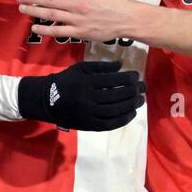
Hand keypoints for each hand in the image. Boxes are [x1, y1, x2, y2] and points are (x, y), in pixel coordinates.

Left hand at [17, 0, 136, 41]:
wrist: (125, 18)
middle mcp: (76, 4)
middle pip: (49, 0)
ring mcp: (76, 19)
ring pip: (51, 15)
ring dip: (35, 12)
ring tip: (22, 9)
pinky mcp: (78, 32)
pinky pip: (59, 31)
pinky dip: (46, 30)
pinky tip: (35, 27)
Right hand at [17, 58, 143, 131]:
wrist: (48, 101)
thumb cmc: (67, 81)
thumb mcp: (81, 68)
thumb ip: (101, 66)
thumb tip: (121, 65)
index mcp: (86, 82)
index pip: (112, 80)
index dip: (128, 78)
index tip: (136, 75)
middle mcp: (87, 99)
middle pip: (116, 96)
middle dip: (132, 92)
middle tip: (142, 88)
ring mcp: (88, 114)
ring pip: (115, 111)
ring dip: (131, 105)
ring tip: (140, 100)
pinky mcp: (89, 125)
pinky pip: (109, 124)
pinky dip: (123, 119)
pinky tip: (131, 113)